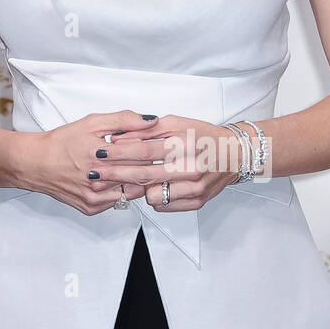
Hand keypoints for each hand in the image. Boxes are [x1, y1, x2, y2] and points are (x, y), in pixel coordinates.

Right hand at [18, 111, 195, 215]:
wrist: (35, 164)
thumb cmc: (62, 140)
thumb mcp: (91, 122)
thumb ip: (123, 120)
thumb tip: (152, 120)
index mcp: (100, 154)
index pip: (141, 153)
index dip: (163, 150)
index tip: (183, 147)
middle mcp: (99, 179)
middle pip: (141, 175)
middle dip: (166, 171)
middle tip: (189, 167)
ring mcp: (95, 198)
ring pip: (132, 191)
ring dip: (150, 184)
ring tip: (170, 176)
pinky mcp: (91, 208)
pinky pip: (118, 200)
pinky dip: (128, 191)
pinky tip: (136, 182)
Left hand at [88, 115, 242, 211]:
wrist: (234, 155)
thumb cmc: (202, 136)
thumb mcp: (175, 124)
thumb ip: (146, 130)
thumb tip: (118, 138)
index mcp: (184, 143)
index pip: (144, 149)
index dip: (119, 152)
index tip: (99, 153)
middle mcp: (191, 166)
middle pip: (145, 174)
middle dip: (116, 174)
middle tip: (96, 173)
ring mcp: (195, 187)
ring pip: (152, 194)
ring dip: (135, 188)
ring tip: (125, 179)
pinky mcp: (197, 201)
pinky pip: (164, 205)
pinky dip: (153, 197)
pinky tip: (149, 187)